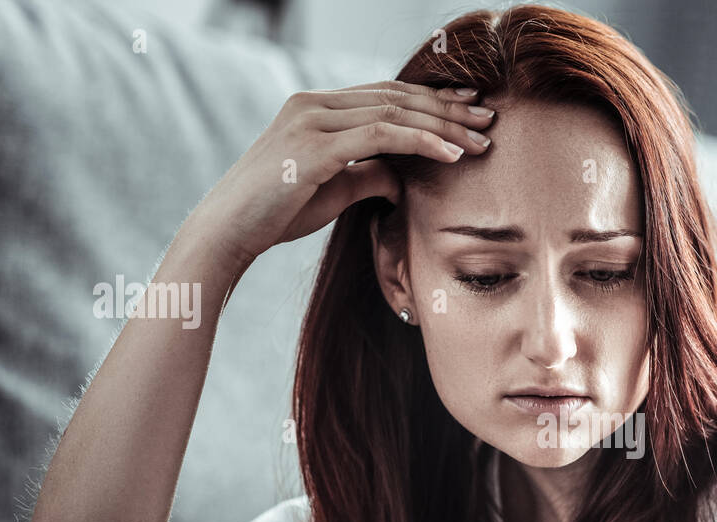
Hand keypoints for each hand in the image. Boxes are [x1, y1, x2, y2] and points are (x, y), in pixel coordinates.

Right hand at [183, 81, 495, 269]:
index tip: (469, 111)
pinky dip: (420, 143)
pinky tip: (452, 155)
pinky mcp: (315, 146)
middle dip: (447, 107)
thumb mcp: (332, 191)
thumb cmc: (274, 214)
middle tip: (490, 118)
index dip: (431, 101)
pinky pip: (381, 137)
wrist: (226, 231)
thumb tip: (400, 179)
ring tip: (481, 140)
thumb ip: (367, 176)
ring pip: (394, 113)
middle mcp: (313, 103)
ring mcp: (312, 120)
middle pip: (396, 97)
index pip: (386, 95)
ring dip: (444, 126)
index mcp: (316, 107)